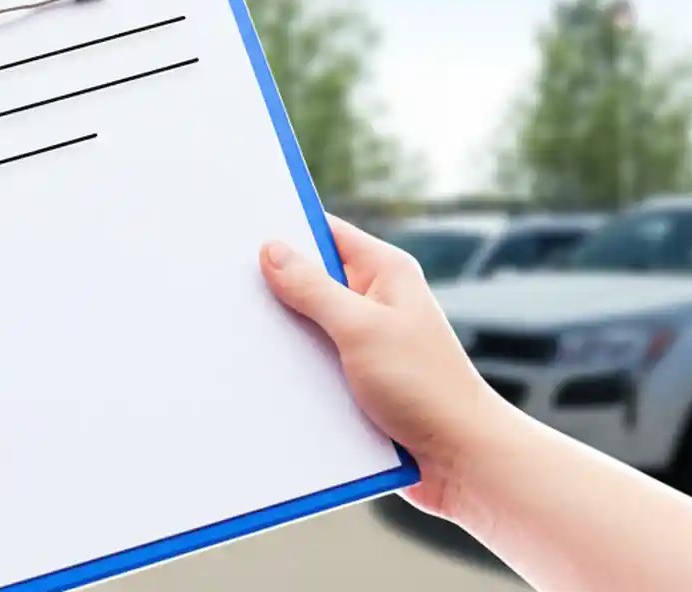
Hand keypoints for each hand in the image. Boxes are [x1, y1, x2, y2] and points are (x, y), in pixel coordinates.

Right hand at [259, 215, 510, 519]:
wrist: (460, 460)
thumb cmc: (426, 387)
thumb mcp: (362, 329)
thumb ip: (314, 289)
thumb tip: (272, 249)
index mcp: (385, 273)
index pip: (325, 234)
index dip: (285, 231)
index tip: (239, 235)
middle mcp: (374, 301)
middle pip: (310, 280)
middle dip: (275, 288)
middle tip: (231, 291)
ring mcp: (364, 341)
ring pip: (307, 325)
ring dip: (283, 336)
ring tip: (244, 339)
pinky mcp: (355, 378)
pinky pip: (312, 362)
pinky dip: (293, 368)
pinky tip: (265, 377)